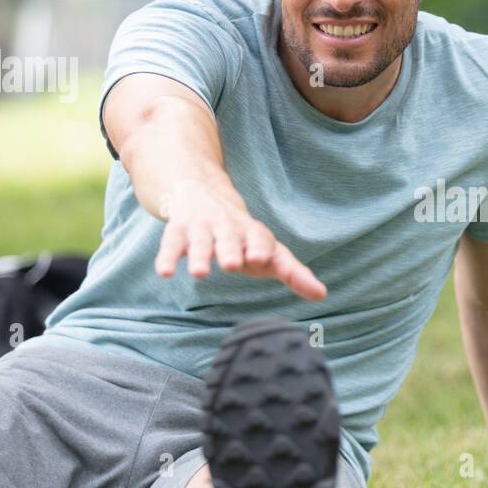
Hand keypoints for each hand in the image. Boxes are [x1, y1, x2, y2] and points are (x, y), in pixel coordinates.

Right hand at [153, 178, 326, 300]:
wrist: (203, 193)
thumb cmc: (244, 237)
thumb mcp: (268, 251)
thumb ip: (293, 272)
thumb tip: (322, 294)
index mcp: (253, 233)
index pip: (261, 239)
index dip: (261, 248)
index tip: (261, 259)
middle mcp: (229, 227)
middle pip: (230, 237)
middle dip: (231, 249)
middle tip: (233, 265)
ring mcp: (202, 227)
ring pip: (200, 241)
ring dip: (199, 255)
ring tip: (199, 273)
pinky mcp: (178, 231)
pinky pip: (171, 244)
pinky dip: (167, 257)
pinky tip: (165, 273)